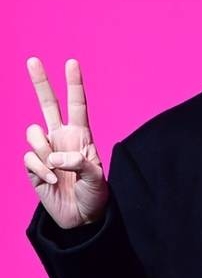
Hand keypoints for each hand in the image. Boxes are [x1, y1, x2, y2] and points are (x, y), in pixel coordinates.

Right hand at [24, 58, 108, 228]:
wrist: (81, 218)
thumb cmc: (95, 194)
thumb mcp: (96, 177)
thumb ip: (80, 163)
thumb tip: (55, 156)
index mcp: (81, 135)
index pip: (76, 104)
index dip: (74, 84)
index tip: (71, 62)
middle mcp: (61, 138)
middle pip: (47, 105)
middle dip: (40, 82)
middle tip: (32, 59)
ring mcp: (45, 151)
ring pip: (34, 134)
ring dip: (45, 152)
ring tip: (60, 173)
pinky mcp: (33, 168)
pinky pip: (30, 159)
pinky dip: (41, 171)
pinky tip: (52, 182)